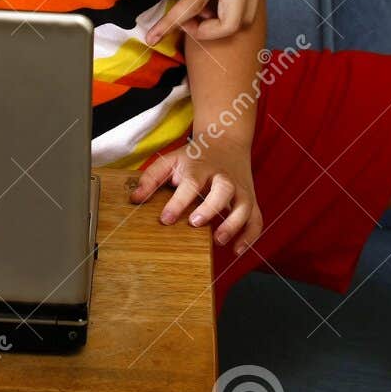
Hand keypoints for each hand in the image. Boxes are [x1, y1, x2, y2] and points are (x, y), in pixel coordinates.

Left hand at [128, 137, 263, 254]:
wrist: (225, 141)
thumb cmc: (194, 157)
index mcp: (200, 167)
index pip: (190, 183)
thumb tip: (135, 199)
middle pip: (223, 189)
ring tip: (219, 240)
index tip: (165, 219)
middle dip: (211, 207)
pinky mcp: (250, 199)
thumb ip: (151, 178)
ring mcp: (239, 188)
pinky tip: (236, 250)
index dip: (178, 202)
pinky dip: (250, 235)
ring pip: (244, 205)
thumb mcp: (171, 160)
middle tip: (195, 222)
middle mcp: (223, 177)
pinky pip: (256, 218)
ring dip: (234, 223)